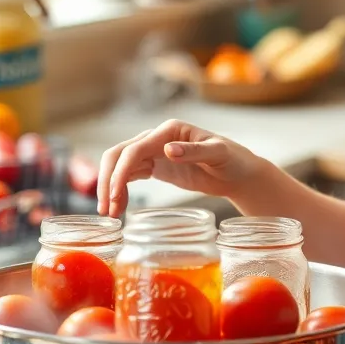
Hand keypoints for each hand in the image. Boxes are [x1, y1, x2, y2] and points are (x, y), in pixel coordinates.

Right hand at [96, 119, 267, 216]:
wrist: (238, 173)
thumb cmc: (233, 160)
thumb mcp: (219, 154)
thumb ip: (195, 151)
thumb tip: (168, 149)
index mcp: (169, 130)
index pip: (135, 149)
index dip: (120, 172)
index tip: (114, 196)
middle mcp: (157, 137)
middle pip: (118, 155)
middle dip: (108, 180)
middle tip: (106, 208)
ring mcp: (154, 152)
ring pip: (120, 166)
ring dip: (111, 187)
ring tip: (111, 213)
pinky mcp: (156, 166)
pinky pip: (130, 175)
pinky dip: (121, 190)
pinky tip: (119, 207)